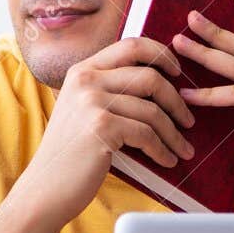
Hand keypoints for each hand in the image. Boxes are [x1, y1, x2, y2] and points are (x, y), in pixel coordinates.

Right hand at [13, 37, 196, 226]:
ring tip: (183, 148)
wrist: (45, 187)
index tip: (178, 72)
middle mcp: (86, 80)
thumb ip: (109, 89)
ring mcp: (92, 102)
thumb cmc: (71, 152)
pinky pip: (146, 134)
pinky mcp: (101, 128)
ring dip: (174, 133)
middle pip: (150, 77)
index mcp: (83, 70)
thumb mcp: (83, 109)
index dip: (161, 54)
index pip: (131, 45)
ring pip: (152, 110)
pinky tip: (167, 160)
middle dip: (176, 101)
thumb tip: (158, 81)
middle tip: (188, 120)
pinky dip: (162, 150)